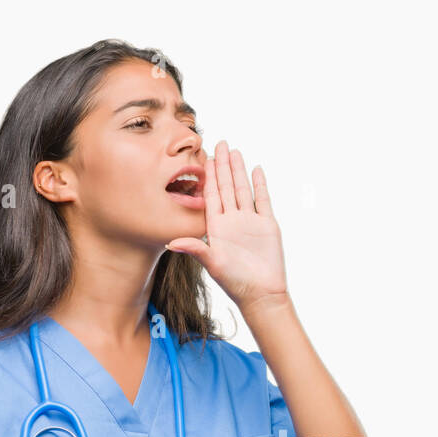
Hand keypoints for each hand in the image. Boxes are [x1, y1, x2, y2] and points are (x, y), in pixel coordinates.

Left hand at [166, 140, 288, 313]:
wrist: (261, 294)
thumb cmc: (235, 282)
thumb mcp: (213, 264)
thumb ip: (195, 250)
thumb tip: (170, 243)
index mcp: (217, 227)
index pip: (211, 194)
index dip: (208, 175)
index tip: (204, 156)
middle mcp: (232, 220)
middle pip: (226, 186)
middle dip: (222, 165)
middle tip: (218, 142)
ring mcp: (250, 221)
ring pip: (243, 189)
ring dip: (239, 170)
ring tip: (234, 151)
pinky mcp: (267, 225)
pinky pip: (263, 199)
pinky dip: (260, 184)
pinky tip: (256, 169)